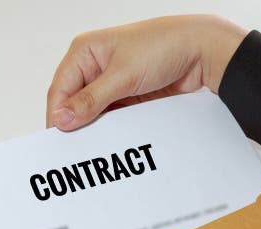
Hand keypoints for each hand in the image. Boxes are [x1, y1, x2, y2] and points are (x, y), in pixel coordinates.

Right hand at [46, 15, 248, 130]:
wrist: (203, 51)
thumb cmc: (164, 45)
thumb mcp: (123, 75)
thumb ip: (91, 100)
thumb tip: (62, 118)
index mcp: (85, 51)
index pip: (60, 89)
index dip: (57, 115)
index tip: (59, 140)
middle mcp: (95, 66)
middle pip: (73, 103)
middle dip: (75, 124)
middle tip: (74, 150)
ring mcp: (111, 82)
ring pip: (92, 113)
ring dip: (94, 128)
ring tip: (93, 148)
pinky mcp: (127, 95)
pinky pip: (112, 117)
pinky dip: (111, 129)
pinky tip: (111, 141)